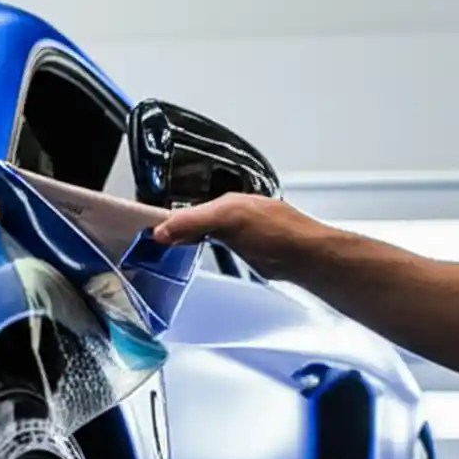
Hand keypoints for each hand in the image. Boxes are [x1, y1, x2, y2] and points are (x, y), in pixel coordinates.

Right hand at [152, 193, 329, 279]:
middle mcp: (235, 213)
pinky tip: (201, 254)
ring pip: (206, 231)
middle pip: (195, 218)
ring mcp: (243, 231)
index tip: (151, 231)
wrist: (307, 256)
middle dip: (176, 226)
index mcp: (228, 201)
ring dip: (189, 237)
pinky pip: (218, 244)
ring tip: (172, 245)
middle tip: (156, 239)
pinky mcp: (250, 249)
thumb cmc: (280, 233)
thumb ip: (193, 222)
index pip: (188, 208)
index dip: (168, 220)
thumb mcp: (229, 220)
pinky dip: (204, 247)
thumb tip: (163, 228)